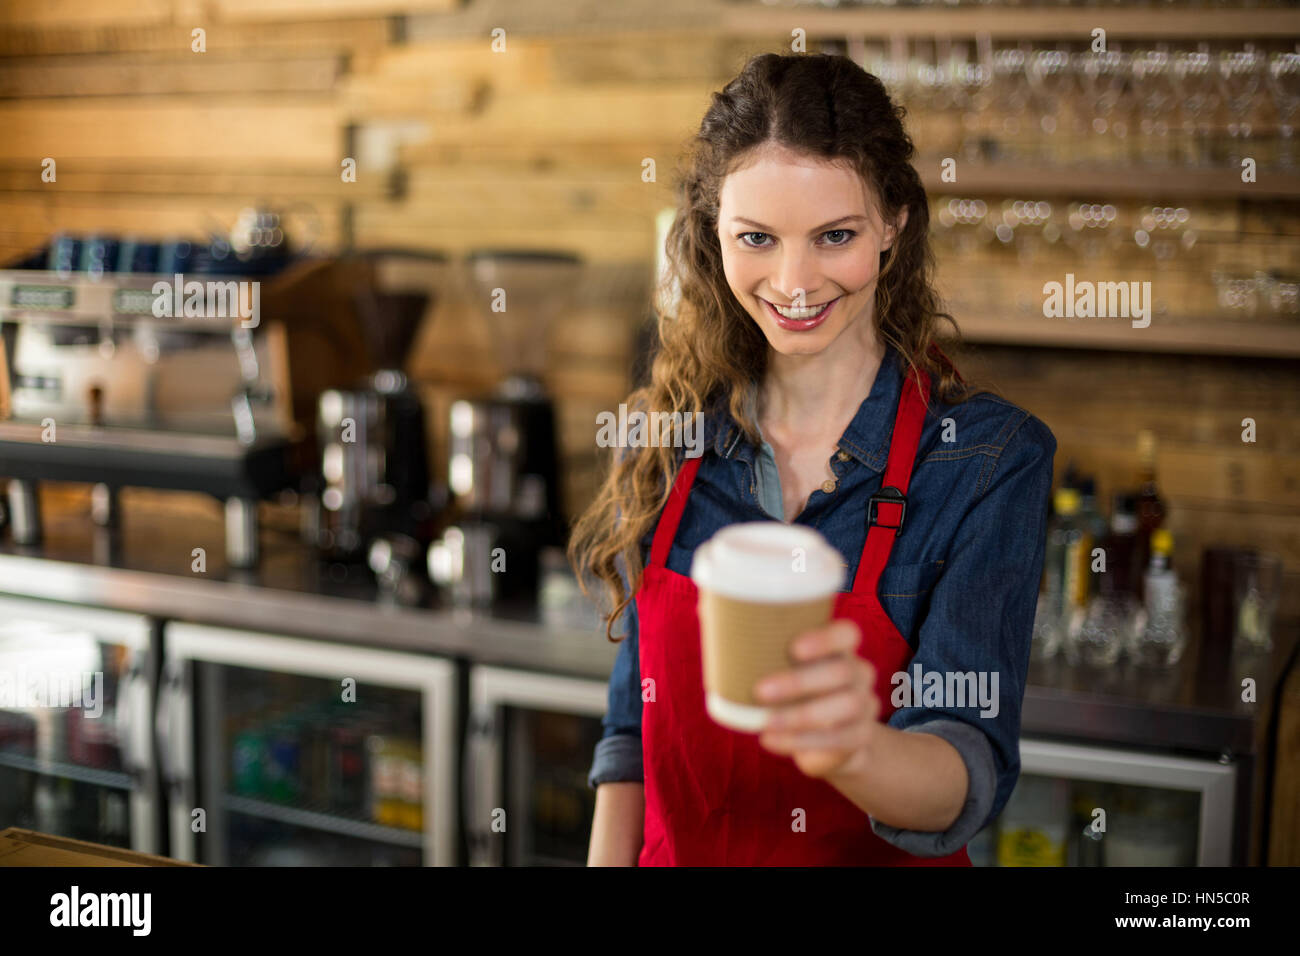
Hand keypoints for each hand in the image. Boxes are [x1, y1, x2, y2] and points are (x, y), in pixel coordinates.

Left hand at [754, 619, 879, 778]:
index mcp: (841, 648)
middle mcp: (859, 672)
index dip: (825, 638)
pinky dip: (802, 741)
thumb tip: (705, 610)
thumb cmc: (795, 692)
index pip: (846, 633)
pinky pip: (838, 739)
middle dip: (800, 681)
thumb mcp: (780, 667)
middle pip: (841, 671)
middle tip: (761, 690)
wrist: (830, 741)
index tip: (793, 648)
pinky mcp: (860, 735)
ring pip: (845, 705)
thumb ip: (752, 639)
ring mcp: (864, 704)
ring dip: (800, 715)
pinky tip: (772, 740)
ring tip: (765, 723)